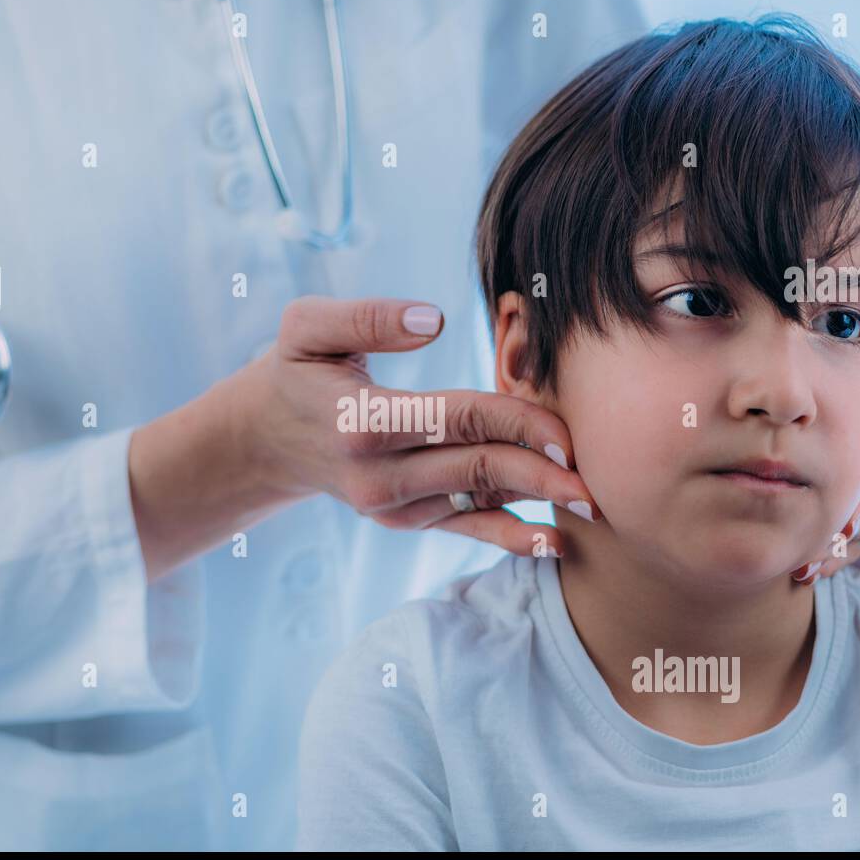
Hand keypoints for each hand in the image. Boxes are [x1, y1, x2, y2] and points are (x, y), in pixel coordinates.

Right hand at [241, 295, 600, 555]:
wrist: (264, 439)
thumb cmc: (294, 370)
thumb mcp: (307, 329)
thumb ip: (366, 317)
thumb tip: (435, 319)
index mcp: (362, 423)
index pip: (456, 419)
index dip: (515, 422)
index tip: (565, 430)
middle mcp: (377, 477)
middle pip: (476, 469)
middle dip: (539, 473)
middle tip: (595, 476)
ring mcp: (390, 508)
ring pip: (476, 502)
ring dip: (535, 505)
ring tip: (592, 506)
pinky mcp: (402, 522)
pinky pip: (463, 531)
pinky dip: (509, 537)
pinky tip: (554, 543)